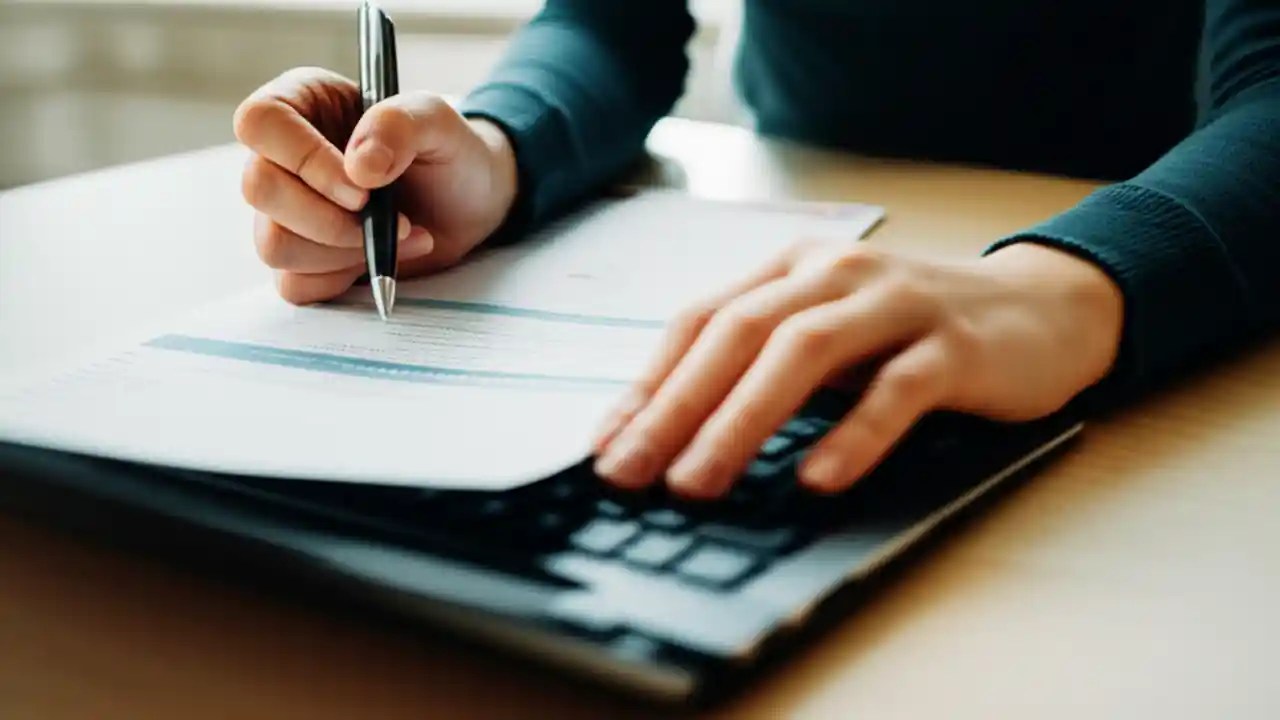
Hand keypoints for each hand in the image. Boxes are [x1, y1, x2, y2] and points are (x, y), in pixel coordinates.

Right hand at [233, 67, 517, 302]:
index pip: (261, 122)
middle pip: (259, 189)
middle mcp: (280, 156)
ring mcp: (285, 211)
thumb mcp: (438, 122)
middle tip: (395, 221)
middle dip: (331, 219)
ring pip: (274, 244)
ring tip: (400, 235)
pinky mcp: (301, 259)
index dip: (305, 159)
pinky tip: (381, 258)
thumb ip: (400, 125)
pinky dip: (343, 279)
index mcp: (301, 103)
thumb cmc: (447, 152)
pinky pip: (294, 284)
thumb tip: (359, 167)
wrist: (468, 205)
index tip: (364, 189)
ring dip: (343, 251)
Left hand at [592, 241, 1123, 497]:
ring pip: (803, 352)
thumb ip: (761, 366)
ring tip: (699, 482)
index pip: (701, 319)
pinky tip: (817, 477)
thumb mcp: (828, 336)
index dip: (649, 383)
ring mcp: (896, 303)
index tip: (608, 446)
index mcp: (793, 268)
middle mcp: (836, 272)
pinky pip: (896, 389)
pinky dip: (853, 434)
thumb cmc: (912, 332)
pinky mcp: (955, 344)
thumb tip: (672, 436)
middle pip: (738, 332)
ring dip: (741, 420)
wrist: (1041, 307)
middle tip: (633, 472)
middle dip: (676, 406)